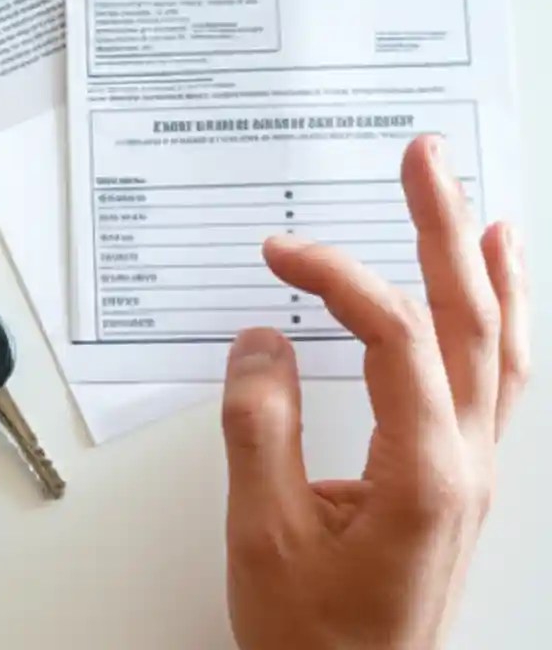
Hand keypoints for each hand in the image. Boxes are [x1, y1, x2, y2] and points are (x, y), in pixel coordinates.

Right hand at [221, 136, 528, 648]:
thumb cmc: (316, 640)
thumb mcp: (266, 534)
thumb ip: (260, 428)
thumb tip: (263, 343)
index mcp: (425, 473)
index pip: (394, 337)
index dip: (338, 276)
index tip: (283, 251)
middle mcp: (466, 465)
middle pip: (471, 319)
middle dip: (445, 227)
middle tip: (425, 158)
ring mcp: (473, 473)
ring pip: (499, 347)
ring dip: (485, 268)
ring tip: (472, 206)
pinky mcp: (457, 482)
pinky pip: (495, 382)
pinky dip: (496, 323)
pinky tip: (490, 298)